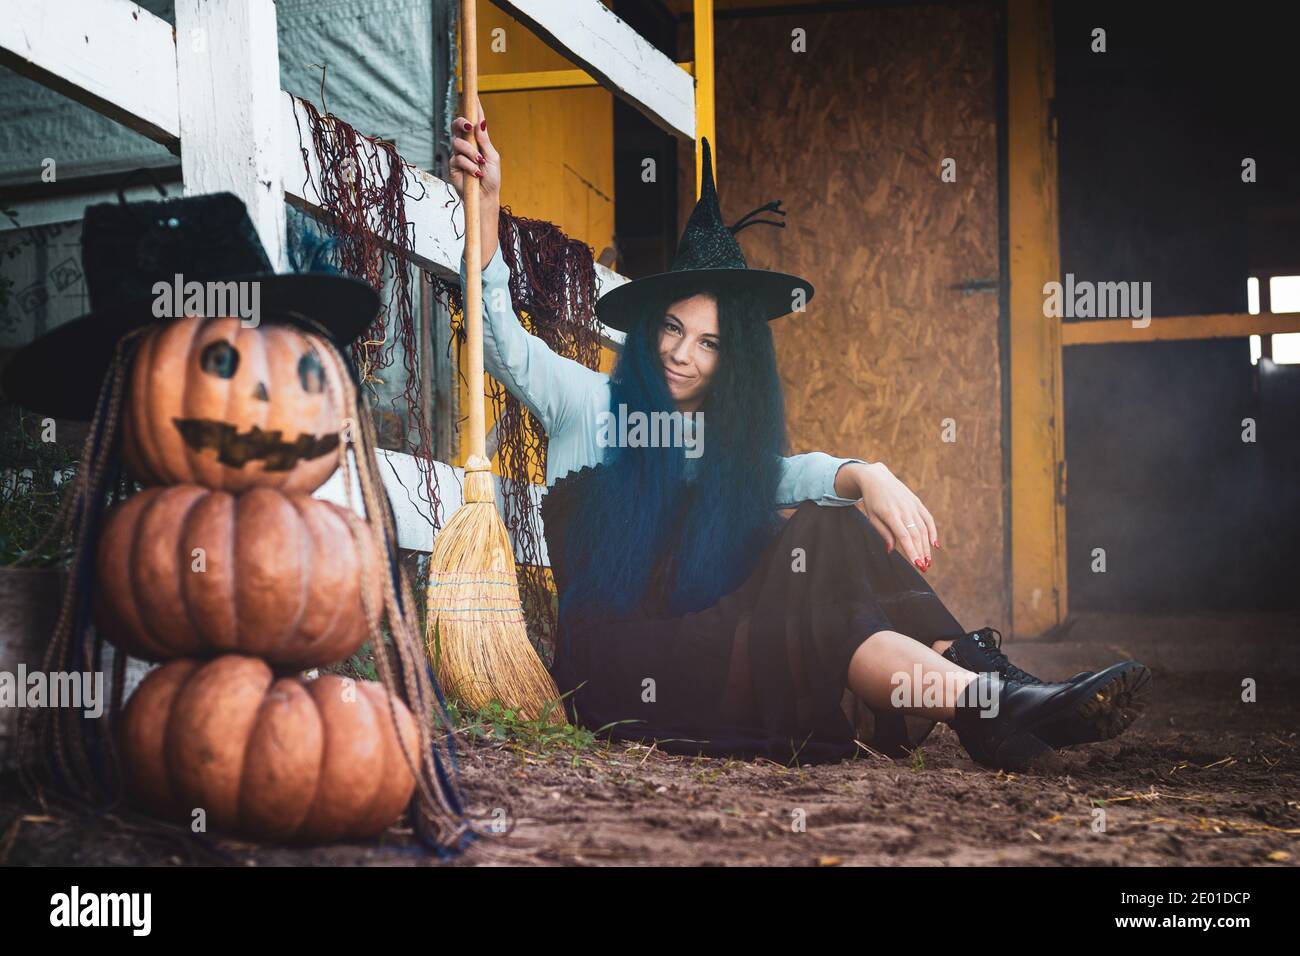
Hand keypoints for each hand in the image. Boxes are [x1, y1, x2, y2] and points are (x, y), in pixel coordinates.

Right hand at [449, 95, 500, 262]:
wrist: (485, 197)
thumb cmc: (491, 178)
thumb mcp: (492, 158)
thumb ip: (485, 141)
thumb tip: (482, 123)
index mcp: (477, 140)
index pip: (473, 120)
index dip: (472, 108)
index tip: (473, 95)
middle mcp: (466, 144)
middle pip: (457, 125)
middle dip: (461, 122)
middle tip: (469, 126)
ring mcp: (457, 154)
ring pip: (458, 143)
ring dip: (470, 153)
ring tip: (480, 164)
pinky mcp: (452, 166)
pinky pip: (457, 159)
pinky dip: (468, 165)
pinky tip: (475, 174)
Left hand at [854, 462, 938, 571]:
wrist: (877, 478)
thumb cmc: (872, 500)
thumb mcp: (872, 516)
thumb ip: (883, 533)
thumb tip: (891, 550)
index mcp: (890, 514)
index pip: (904, 536)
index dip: (912, 551)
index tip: (917, 564)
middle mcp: (904, 509)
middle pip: (916, 534)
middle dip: (921, 552)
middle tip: (924, 568)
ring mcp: (912, 505)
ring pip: (923, 529)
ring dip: (927, 546)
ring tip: (928, 561)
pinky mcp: (917, 502)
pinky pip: (928, 519)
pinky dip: (933, 532)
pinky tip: (935, 545)